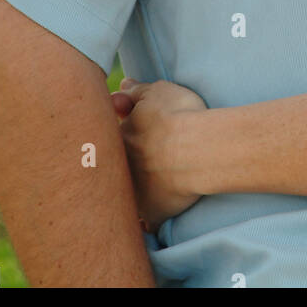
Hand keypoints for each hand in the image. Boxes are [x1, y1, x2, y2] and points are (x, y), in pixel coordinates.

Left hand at [112, 78, 207, 233]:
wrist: (198, 150)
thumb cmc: (178, 114)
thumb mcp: (157, 92)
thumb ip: (136, 91)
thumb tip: (122, 85)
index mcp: (117, 138)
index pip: (108, 137)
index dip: (121, 133)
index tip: (133, 131)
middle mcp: (120, 167)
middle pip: (112, 168)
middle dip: (117, 166)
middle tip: (140, 157)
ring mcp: (134, 192)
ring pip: (124, 195)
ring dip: (128, 192)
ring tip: (145, 186)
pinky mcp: (151, 212)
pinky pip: (147, 222)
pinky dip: (148, 221)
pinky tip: (151, 220)